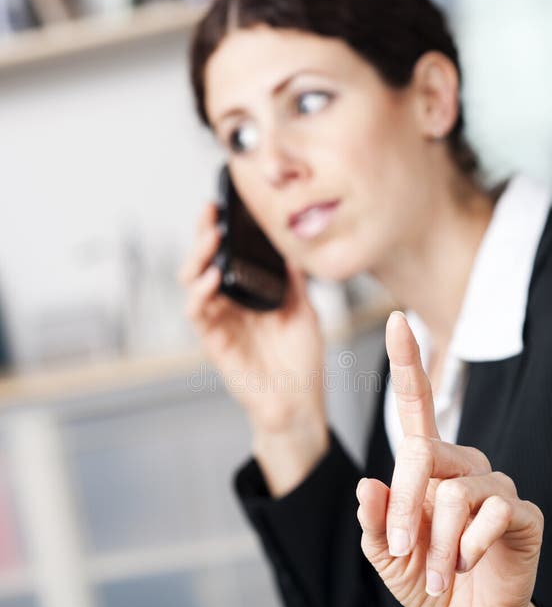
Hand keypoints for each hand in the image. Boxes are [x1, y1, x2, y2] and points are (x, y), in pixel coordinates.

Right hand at [179, 204, 328, 493]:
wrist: (298, 402)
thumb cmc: (300, 361)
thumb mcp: (304, 310)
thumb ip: (293, 280)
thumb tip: (293, 245)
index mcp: (247, 293)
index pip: (227, 255)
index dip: (221, 230)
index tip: (225, 204)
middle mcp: (228, 304)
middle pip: (203, 262)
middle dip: (202, 235)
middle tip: (211, 214)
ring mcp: (219, 322)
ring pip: (192, 282)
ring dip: (197, 258)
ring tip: (211, 238)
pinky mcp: (213, 343)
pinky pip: (197, 313)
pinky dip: (200, 293)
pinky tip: (213, 277)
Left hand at [356, 311, 543, 606]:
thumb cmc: (425, 578)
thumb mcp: (385, 556)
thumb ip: (374, 522)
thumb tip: (367, 484)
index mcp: (426, 466)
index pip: (416, 406)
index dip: (406, 363)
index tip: (395, 321)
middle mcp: (462, 464)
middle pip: (422, 453)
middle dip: (404, 507)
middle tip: (401, 549)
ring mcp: (495, 485)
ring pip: (455, 491)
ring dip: (436, 541)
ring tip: (438, 572)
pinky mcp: (522, 513)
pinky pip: (492, 513)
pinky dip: (468, 547)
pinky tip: (467, 563)